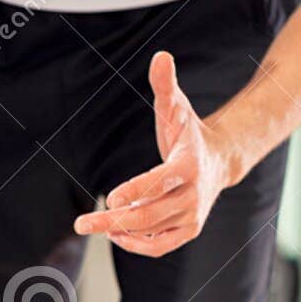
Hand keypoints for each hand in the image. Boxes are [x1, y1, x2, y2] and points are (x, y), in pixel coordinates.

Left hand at [73, 51, 229, 256]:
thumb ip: (165, 85)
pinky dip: (136, 244)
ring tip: (95, 224)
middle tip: (82, 223)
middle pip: (149, 214)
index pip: (160, 181)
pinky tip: (116, 234)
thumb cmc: (188, 133)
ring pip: (151, 232)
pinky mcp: (188, 231)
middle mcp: (193, 195)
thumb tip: (160, 56)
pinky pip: (159, 246)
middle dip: (113, 220)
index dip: (136, 189)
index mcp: (188, 165)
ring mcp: (192, 216)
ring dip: (120, 231)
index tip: (111, 197)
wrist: (218, 160)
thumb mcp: (176, 108)